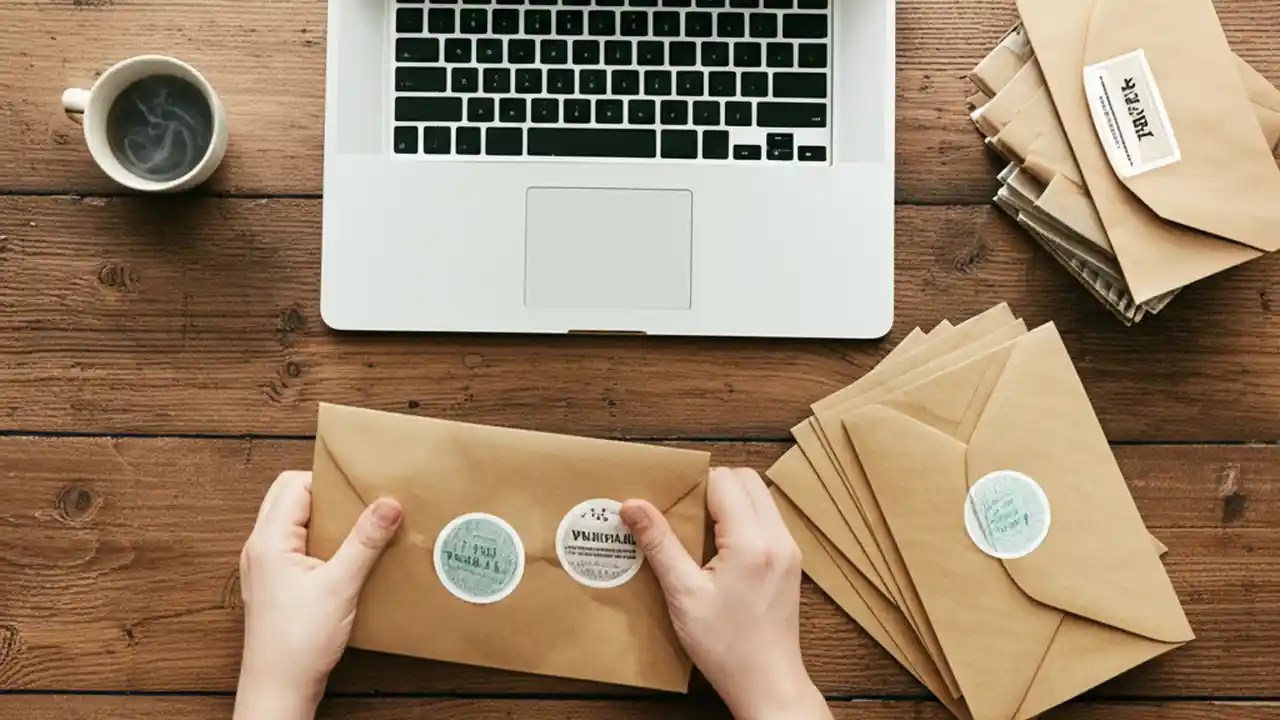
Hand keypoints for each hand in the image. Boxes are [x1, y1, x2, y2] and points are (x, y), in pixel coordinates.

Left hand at [234, 471, 403, 719]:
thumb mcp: (340, 585)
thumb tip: (388, 503)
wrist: (278, 689)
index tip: (360, 489)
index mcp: (269, 540)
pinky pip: (294, 546)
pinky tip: (345, 559)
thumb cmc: (299, 643)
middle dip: (326, 497)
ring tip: (357, 531)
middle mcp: (259, 548)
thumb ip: (365, 541)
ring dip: (324, 522)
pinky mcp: (273, 584)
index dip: (328, 482)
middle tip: (360, 506)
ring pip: (293, 523)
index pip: (294, 485)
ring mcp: (264, 567)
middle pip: (290, 499)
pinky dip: (319, 543)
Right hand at [621, 468, 829, 719]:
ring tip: (700, 532)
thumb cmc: (726, 646)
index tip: (671, 504)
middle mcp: (778, 538)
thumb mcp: (684, 594)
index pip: (724, 481)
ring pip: (761, 498)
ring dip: (731, 502)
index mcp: (753, 542)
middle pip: (748, 480)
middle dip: (714, 487)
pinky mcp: (791, 562)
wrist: (767, 683)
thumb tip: (632, 505)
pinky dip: (745, 520)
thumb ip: (659, 544)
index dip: (694, 486)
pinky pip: (768, 521)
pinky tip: (720, 550)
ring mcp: (789, 550)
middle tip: (685, 514)